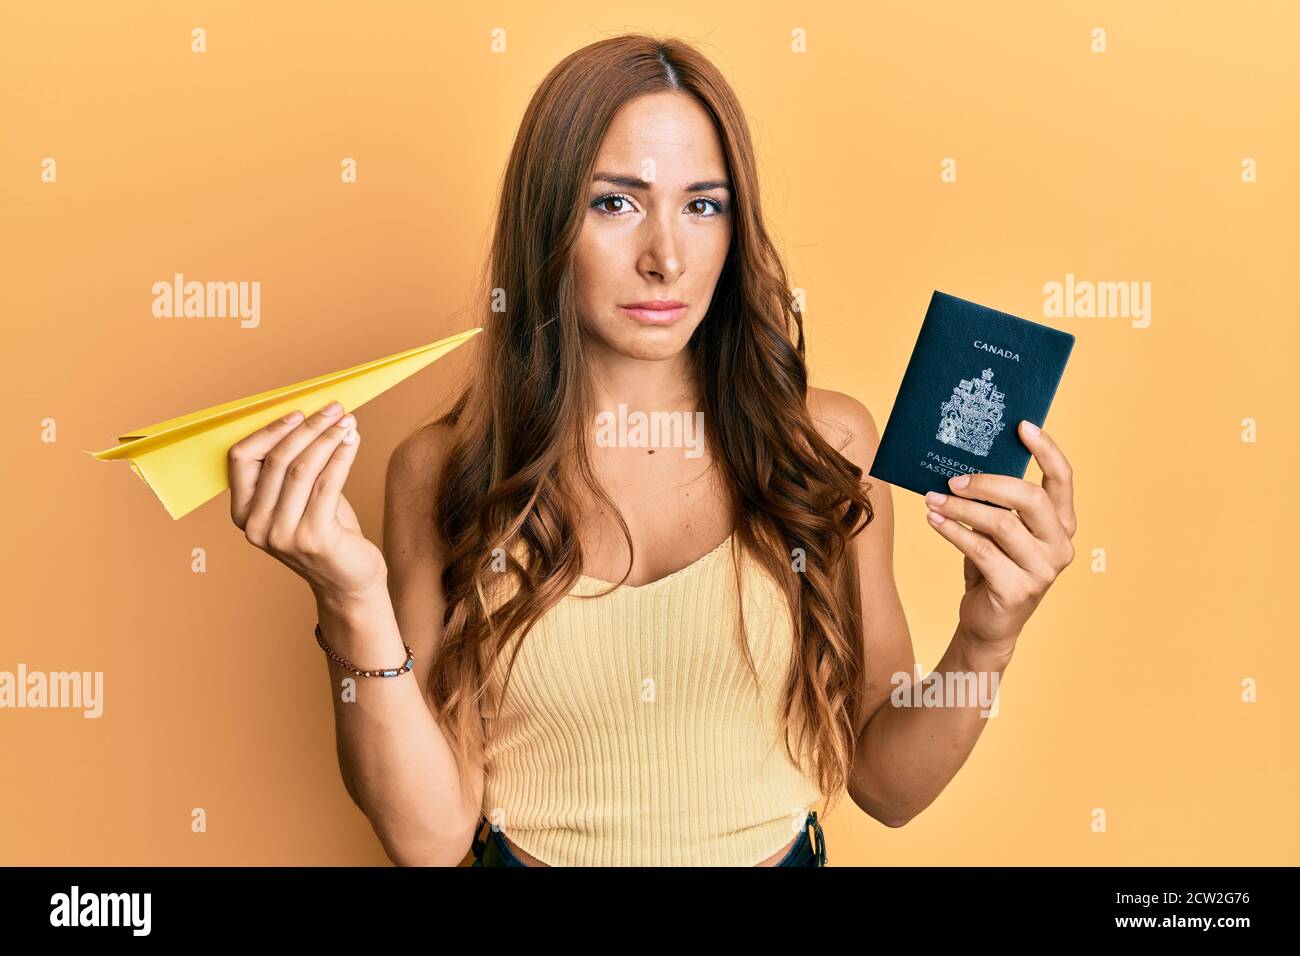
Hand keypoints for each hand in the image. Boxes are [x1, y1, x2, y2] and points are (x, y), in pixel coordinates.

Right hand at [227, 401, 386, 601]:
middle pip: (276, 459)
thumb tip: (308, 418)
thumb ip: (291, 468)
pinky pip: (328, 483)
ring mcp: (282, 535)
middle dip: (308, 427)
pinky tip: (353, 441)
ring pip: (302, 468)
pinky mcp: (314, 538)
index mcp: (241, 513)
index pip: (241, 459)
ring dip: (328, 438)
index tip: (298, 412)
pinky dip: (342, 455)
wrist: (348, 582)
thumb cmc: (326, 533)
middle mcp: (255, 526)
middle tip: (334, 409)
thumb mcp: (299, 500)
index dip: (269, 431)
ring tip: (348, 421)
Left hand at [923, 420, 1076, 650]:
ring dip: (961, 508)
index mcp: (1062, 524)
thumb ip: (996, 504)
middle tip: (954, 478)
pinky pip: (980, 550)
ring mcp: (1043, 570)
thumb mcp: (999, 531)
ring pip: (1000, 524)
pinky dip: (952, 531)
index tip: (1022, 425)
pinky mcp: (1018, 590)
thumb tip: (963, 465)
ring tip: (933, 498)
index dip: (1046, 450)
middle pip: (1030, 498)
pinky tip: (934, 519)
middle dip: (988, 483)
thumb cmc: (992, 568)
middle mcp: (1060, 545)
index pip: (1062, 479)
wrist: (988, 624)